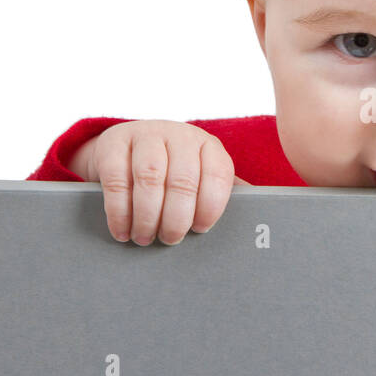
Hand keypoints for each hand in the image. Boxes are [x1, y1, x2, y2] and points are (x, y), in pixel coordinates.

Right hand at [86, 120, 249, 245]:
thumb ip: (222, 195)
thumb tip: (261, 222)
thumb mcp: (200, 176)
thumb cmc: (173, 171)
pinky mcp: (114, 142)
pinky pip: (117, 179)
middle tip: (170, 240)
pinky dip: (119, 211)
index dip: (211, 207)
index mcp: (209, 146)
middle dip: (177, 217)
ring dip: (147, 216)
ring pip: (150, 178)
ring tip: (145, 238)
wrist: (127, 145)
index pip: (218, 175)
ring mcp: (146, 134)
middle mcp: (180, 135)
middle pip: (183, 180)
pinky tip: (123, 230)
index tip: (200, 230)